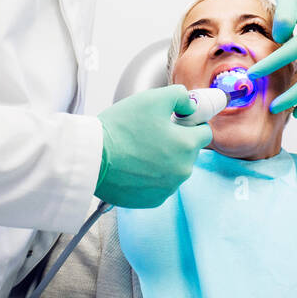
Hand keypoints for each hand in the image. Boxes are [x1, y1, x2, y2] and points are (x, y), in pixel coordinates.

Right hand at [95, 85, 211, 207]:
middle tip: (151, 133)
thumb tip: (191, 106)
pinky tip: (134, 166)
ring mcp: (168, 188)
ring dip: (164, 160)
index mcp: (186, 145)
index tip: (176, 120)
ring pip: (175, 169)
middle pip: (189, 152)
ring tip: (139, 150)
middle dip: (176, 142)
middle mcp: (183, 170)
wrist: (92, 158)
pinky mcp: (152, 201)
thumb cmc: (120, 128)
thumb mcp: (153, 99)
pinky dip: (152, 176)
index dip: (191, 123)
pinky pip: (160, 185)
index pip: (204, 132)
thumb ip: (180, 97)